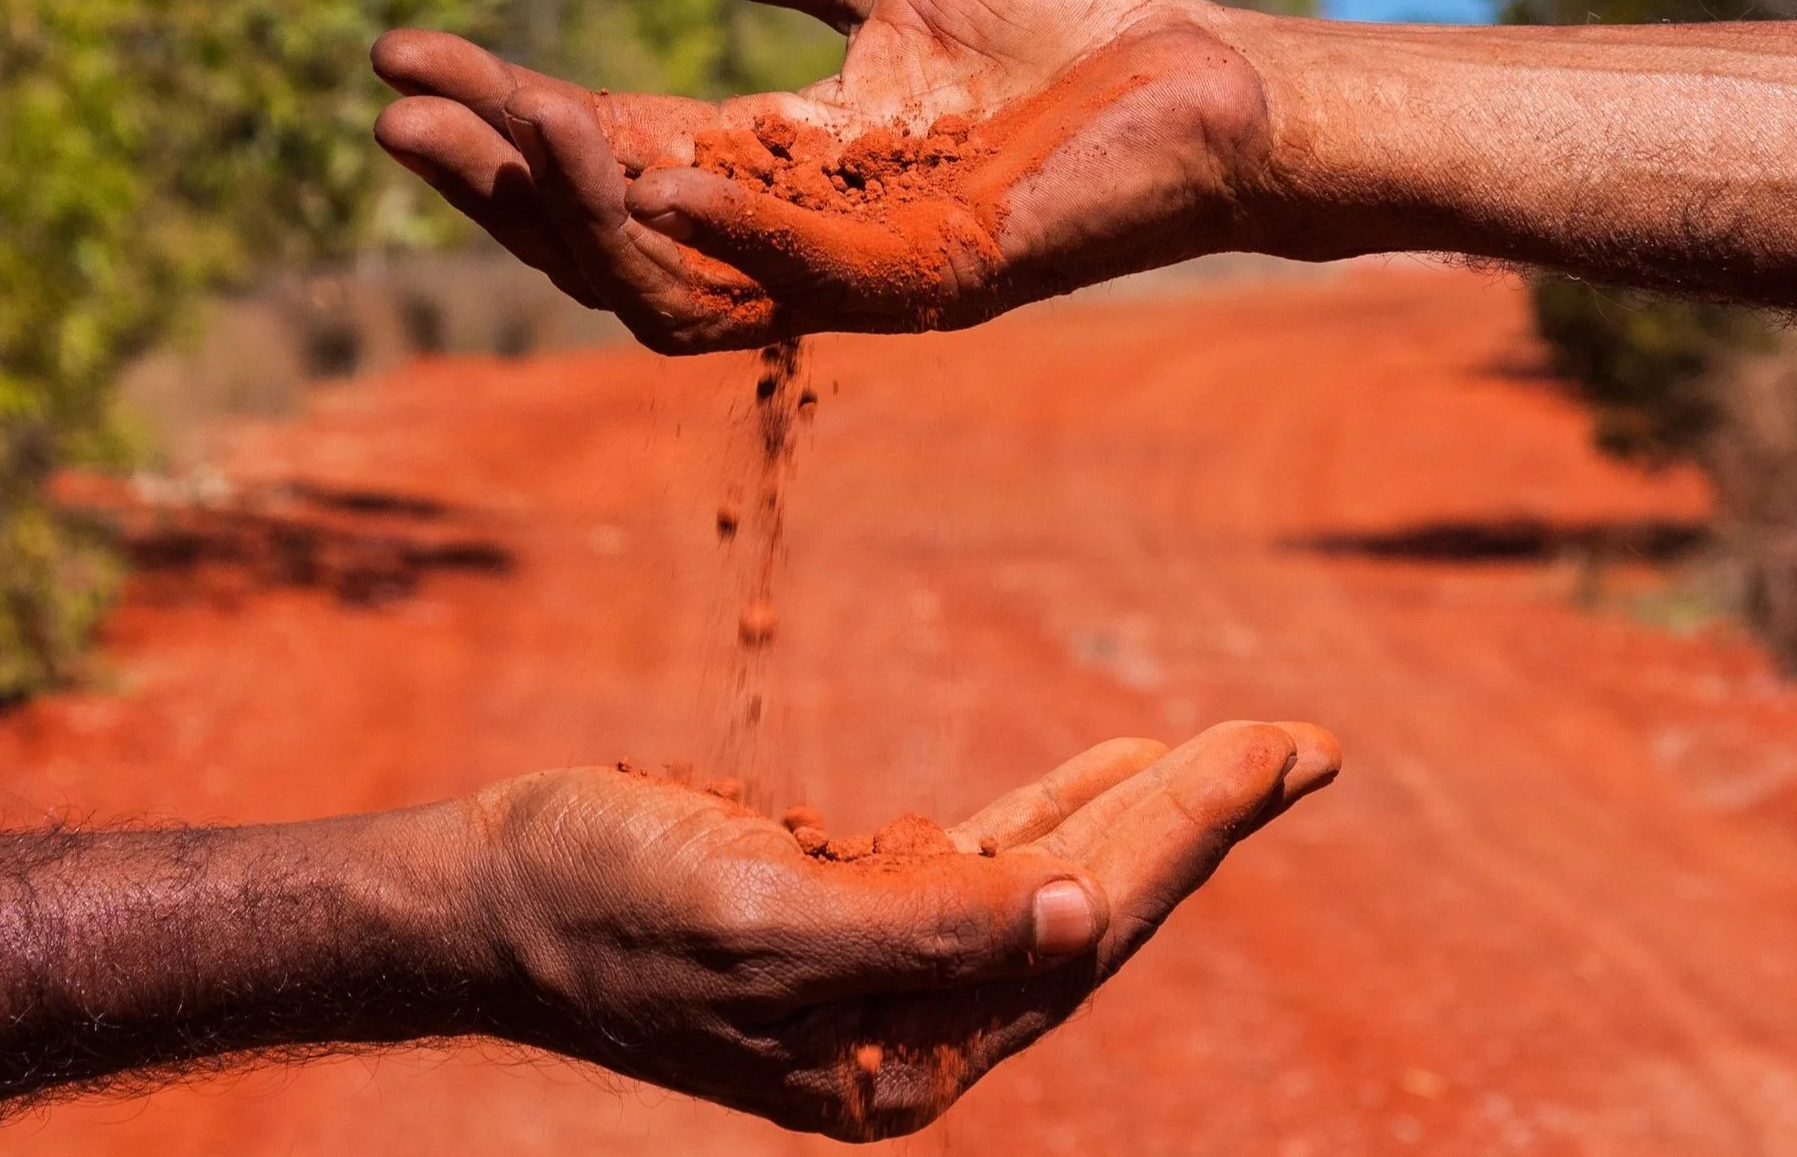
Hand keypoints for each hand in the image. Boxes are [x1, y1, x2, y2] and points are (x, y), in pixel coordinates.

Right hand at [372, 0, 1293, 353]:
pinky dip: (723, 232)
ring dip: (584, 212)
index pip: (602, 157)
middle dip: (498, 184)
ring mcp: (864, 272)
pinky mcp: (941, 277)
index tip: (398, 52)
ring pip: (677, 285)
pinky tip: (647, 167)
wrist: (1215, 80)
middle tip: (399, 112)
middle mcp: (800, 240)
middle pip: (607, 241)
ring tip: (508, 118)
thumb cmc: (1068, 39)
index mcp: (776, 169)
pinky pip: (806, 278)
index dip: (497, 115)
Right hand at [454, 720, 1338, 1139]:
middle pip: (1091, 913)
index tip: (1271, 750)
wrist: (491, 894)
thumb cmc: (605, 904)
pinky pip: (986, 859)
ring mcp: (888, 971)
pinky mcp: (853, 912)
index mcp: (907, 1054)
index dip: (1184, 837)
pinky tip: (1115, 768)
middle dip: (1198, 821)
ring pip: (1052, 882)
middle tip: (1305, 742)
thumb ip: (927, 929)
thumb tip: (1083, 918)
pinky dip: (1056, 810)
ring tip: (1248, 751)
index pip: (1083, 934)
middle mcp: (916, 1026)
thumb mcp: (762, 920)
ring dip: (1148, 811)